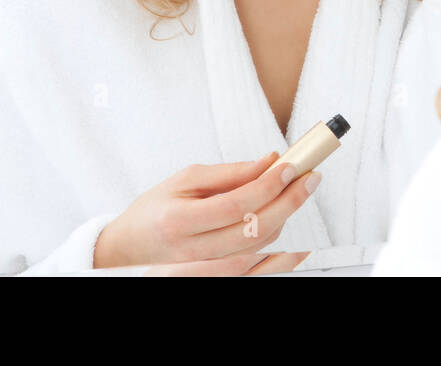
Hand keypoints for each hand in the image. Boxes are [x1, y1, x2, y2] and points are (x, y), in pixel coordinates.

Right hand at [93, 151, 318, 274]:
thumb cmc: (156, 208)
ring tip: (297, 193)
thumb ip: (229, 173)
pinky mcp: (217, 277)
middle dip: (288, 201)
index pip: (235, 204)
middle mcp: (192, 250)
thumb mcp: (185, 180)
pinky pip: (257, 269)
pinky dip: (281, 255)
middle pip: (253, 229)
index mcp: (180, 220)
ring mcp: (204, 269)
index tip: (290, 166)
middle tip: (309, 178)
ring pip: (258, 249)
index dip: (267, 185)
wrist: (130, 248)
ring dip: (285, 219)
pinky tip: (299, 240)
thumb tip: (269, 162)